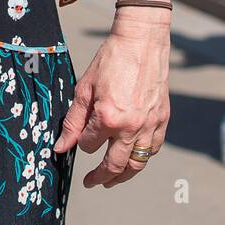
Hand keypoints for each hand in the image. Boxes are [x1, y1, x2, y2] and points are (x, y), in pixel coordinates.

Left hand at [54, 18, 170, 185]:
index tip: (79, 136)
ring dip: (124, 175)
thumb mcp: (84, 88)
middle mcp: (131, 126)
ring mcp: (150, 125)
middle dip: (101, 176)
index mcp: (108, 117)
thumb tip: (61, 147)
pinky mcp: (162, 119)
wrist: (142, 41)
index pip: (89, 145)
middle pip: (115, 165)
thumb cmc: (110, 59)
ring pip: (137, 163)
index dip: (81, 141)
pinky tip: (133, 157)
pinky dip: (142, 157)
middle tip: (91, 182)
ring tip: (112, 180)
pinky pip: (152, 148)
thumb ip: (73, 121)